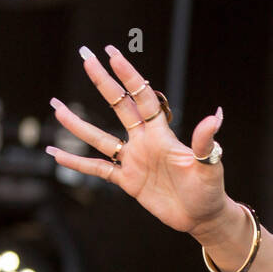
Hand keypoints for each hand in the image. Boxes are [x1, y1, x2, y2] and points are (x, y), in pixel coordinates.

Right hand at [45, 45, 229, 238]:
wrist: (203, 217)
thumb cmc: (210, 191)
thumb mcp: (209, 166)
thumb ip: (205, 141)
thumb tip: (216, 115)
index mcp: (162, 134)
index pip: (142, 98)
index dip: (128, 76)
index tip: (111, 54)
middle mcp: (144, 142)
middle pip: (118, 106)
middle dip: (102, 82)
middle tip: (85, 57)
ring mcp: (133, 161)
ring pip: (99, 138)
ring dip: (77, 124)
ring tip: (56, 106)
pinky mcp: (127, 182)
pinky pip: (97, 169)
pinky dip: (76, 163)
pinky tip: (56, 153)